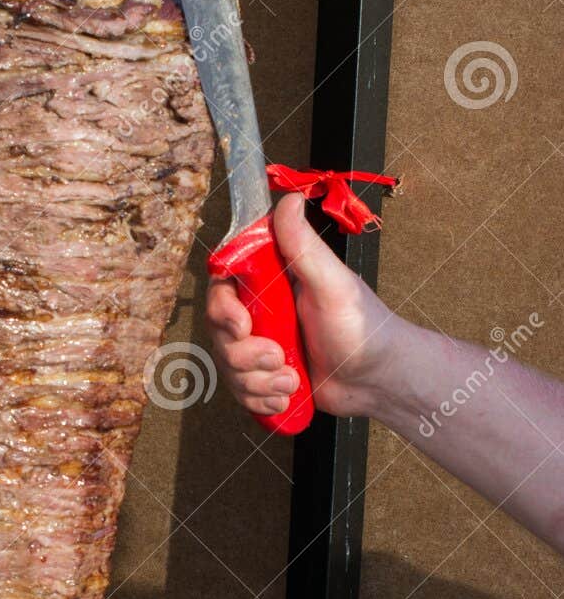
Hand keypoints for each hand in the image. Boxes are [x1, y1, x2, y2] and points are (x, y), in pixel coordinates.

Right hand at [206, 192, 398, 420]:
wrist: (378, 381)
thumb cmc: (364, 327)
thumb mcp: (332, 284)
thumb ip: (304, 247)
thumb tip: (287, 200)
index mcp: (273, 282)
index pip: (223, 285)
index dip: (222, 308)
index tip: (241, 324)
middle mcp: (263, 312)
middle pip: (220, 332)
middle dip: (244, 354)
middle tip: (278, 358)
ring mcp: (262, 346)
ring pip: (228, 366)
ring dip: (258, 381)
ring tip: (292, 382)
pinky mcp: (266, 377)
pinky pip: (240, 391)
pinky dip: (262, 399)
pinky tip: (288, 395)